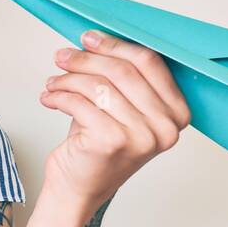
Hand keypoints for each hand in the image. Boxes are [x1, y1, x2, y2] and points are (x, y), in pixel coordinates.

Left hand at [38, 30, 190, 206]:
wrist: (79, 188)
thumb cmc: (99, 144)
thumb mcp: (120, 107)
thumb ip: (120, 77)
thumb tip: (94, 39)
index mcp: (177, 112)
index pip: (149, 62)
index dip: (115, 45)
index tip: (88, 39)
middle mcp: (166, 126)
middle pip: (122, 70)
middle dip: (86, 59)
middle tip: (61, 56)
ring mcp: (142, 136)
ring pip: (99, 85)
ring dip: (68, 79)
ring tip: (53, 82)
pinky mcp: (112, 141)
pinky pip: (80, 102)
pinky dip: (59, 96)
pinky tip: (49, 98)